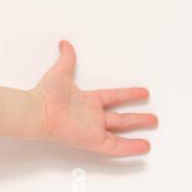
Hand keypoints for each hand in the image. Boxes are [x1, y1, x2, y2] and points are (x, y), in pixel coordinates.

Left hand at [31, 40, 157, 156]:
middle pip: (120, 118)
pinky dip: (130, 147)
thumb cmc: (46, 94)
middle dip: (137, 118)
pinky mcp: (93, 141)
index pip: (113, 97)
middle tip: (153, 118)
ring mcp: (93, 130)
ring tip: (152, 130)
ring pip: (120, 132)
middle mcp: (91, 117)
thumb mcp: (61, 72)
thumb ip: (66, 58)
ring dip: (137, 131)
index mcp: (87, 101)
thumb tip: (64, 44)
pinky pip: (115, 147)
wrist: (38, 111)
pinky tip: (144, 147)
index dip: (128, 94)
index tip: (143, 92)